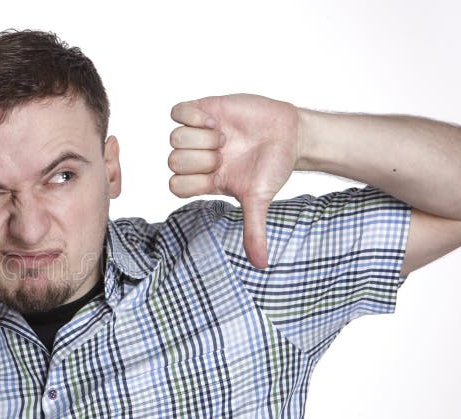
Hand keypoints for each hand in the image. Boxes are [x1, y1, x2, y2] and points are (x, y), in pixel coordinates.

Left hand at [168, 93, 299, 268]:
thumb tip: (261, 265)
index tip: (219, 176)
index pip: (174, 185)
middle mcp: (196, 158)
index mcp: (202, 180)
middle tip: (225, 155)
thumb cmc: (272, 169)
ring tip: (225, 137)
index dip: (193, 181)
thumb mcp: (259, 200)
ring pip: (174, 138)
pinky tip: (215, 120)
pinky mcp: (203, 110)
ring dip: (201, 138)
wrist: (289, 135)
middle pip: (172, 161)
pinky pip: (177, 111)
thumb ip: (254, 230)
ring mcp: (197, 134)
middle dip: (200, 159)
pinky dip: (193, 116)